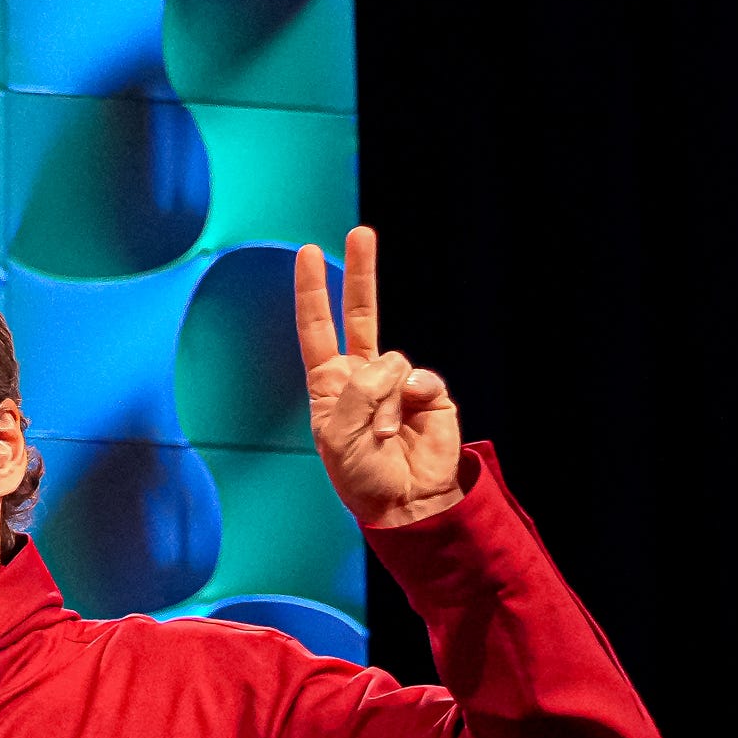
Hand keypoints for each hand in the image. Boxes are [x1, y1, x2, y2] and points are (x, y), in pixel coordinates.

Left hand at [294, 225, 465, 528]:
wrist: (405, 503)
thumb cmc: (362, 476)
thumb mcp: (338, 436)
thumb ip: (358, 392)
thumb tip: (391, 366)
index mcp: (331, 385)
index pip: (317, 330)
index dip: (312, 292)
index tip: (308, 253)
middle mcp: (363, 376)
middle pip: (360, 314)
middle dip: (360, 273)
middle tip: (360, 233)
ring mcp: (397, 383)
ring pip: (390, 361)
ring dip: (384, 403)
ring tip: (384, 437)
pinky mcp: (429, 393)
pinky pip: (420, 379)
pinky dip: (412, 402)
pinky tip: (410, 428)